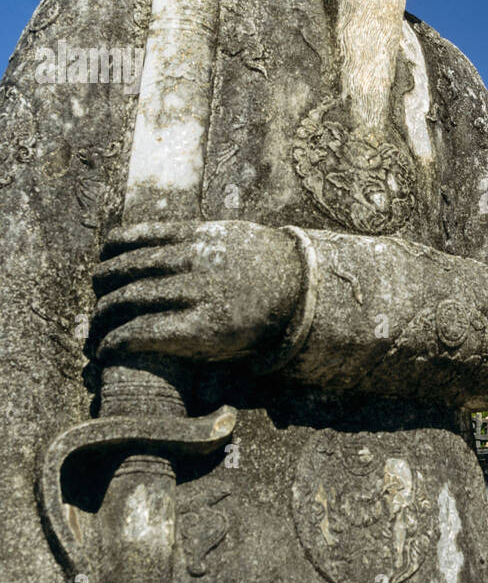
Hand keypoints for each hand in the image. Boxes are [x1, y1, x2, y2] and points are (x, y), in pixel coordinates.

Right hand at [93, 220, 303, 363]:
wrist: (297, 280)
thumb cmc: (257, 323)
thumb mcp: (229, 349)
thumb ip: (185, 350)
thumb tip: (133, 349)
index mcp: (208, 325)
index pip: (143, 333)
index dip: (114, 342)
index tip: (101, 351)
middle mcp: (200, 288)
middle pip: (134, 298)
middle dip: (105, 314)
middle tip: (95, 324)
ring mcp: (199, 255)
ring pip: (136, 264)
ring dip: (107, 278)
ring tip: (97, 290)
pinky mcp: (200, 231)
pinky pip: (151, 232)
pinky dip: (123, 241)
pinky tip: (106, 253)